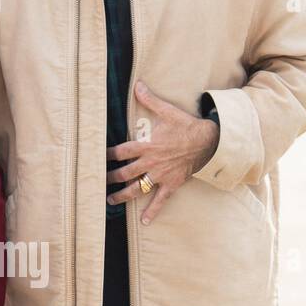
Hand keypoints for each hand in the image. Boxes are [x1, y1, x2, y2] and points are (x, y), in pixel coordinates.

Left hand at [106, 80, 218, 223]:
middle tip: (100, 180)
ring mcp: (160, 175)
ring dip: (122, 195)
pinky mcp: (171, 184)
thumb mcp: (167, 111)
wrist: (208, 142)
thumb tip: (137, 84)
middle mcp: (151, 162)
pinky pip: (160, 200)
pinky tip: (143, 221)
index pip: (121, 152)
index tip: (98, 157)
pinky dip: (152, 212)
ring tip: (110, 200)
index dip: (108, 155)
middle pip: (125, 173)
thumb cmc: (186, 126)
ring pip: (137, 188)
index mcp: (147, 145)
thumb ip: (149, 100)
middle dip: (110, 178)